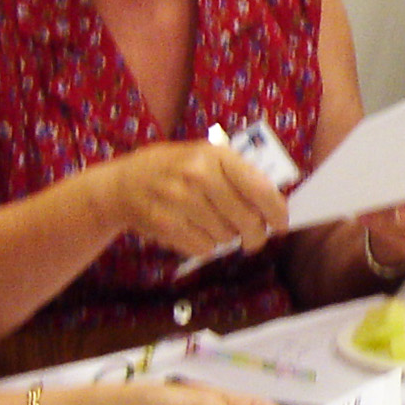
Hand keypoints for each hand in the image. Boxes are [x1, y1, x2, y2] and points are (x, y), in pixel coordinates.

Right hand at [91, 141, 289, 259]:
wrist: (123, 183)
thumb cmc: (174, 169)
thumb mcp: (205, 158)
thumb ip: (237, 177)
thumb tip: (273, 207)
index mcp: (215, 155)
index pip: (260, 189)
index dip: (277, 212)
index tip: (282, 225)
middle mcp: (199, 175)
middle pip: (247, 220)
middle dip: (255, 234)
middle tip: (253, 239)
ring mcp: (180, 200)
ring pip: (226, 237)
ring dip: (226, 238)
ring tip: (211, 225)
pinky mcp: (165, 224)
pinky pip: (204, 248)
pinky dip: (205, 246)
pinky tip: (193, 231)